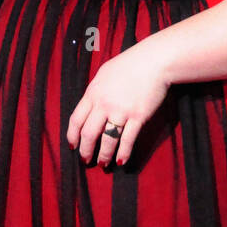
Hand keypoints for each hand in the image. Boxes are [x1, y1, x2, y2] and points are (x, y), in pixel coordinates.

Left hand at [66, 43, 169, 167]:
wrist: (153, 61)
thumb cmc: (129, 64)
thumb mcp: (104, 74)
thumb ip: (95, 91)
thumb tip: (90, 106)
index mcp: (93, 92)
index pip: (76, 119)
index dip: (72, 136)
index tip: (73, 146)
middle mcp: (104, 104)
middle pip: (89, 134)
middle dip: (85, 150)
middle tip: (86, 160)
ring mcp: (121, 111)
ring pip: (107, 141)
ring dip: (104, 156)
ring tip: (103, 164)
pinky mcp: (138, 116)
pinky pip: (128, 140)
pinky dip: (124, 153)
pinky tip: (121, 161)